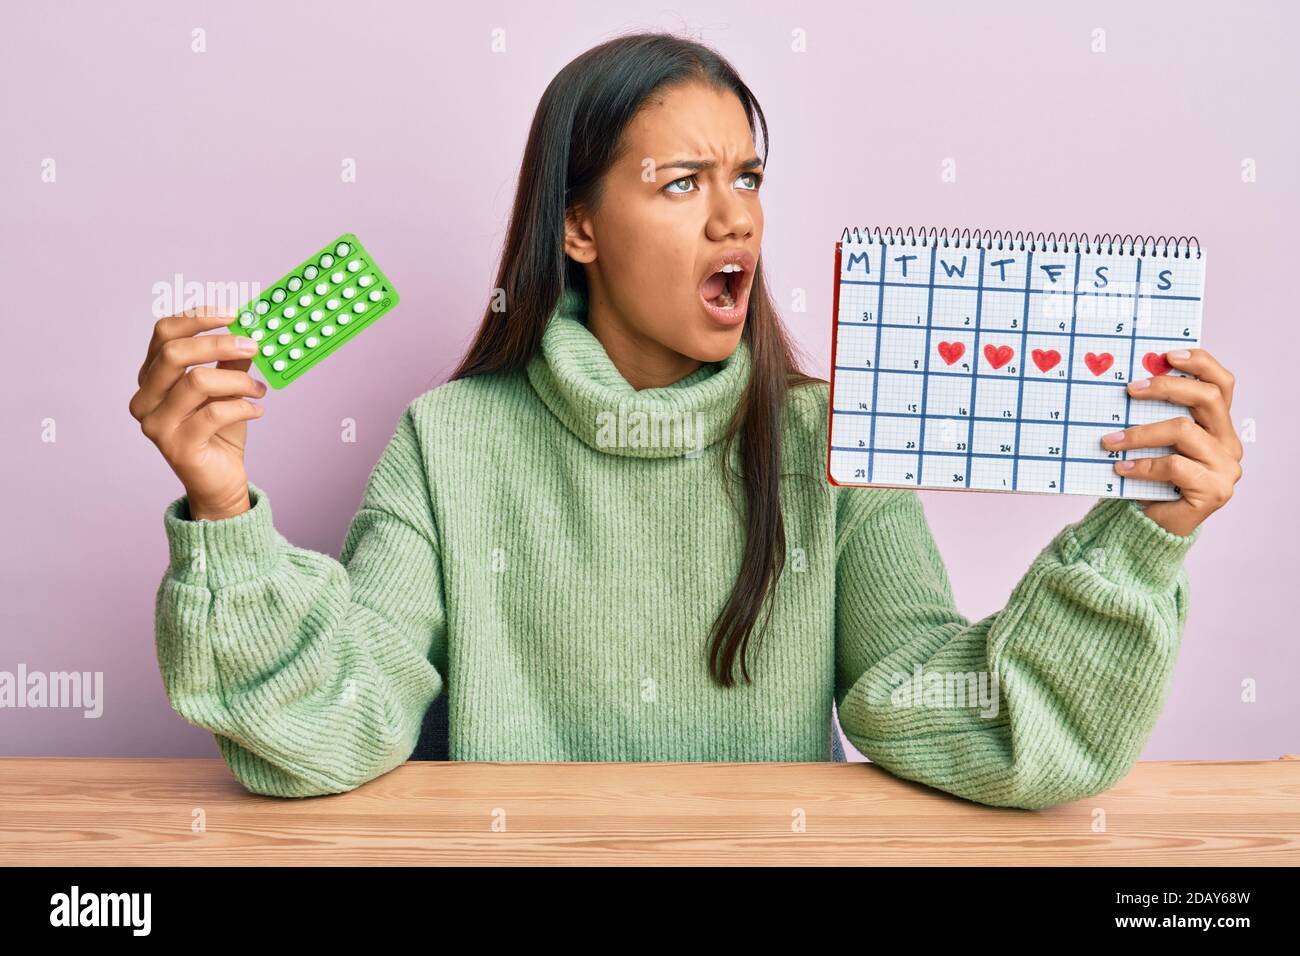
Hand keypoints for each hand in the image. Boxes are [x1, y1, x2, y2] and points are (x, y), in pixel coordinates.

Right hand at [129, 306, 267, 519]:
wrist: (219, 481)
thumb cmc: (220, 432)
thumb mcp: (227, 388)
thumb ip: (230, 360)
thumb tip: (249, 328)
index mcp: (150, 377)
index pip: (164, 333)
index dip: (198, 318)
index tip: (233, 314)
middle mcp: (145, 399)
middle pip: (175, 353)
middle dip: (220, 343)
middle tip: (254, 345)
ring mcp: (156, 424)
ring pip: (196, 382)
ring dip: (238, 380)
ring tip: (259, 388)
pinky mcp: (177, 446)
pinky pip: (213, 413)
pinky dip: (242, 406)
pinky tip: (258, 409)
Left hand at [1100, 348, 1241, 535]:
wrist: (1153, 524)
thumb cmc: (1150, 477)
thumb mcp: (1152, 442)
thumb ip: (1152, 416)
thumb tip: (1127, 384)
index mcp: (1218, 425)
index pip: (1222, 384)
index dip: (1200, 363)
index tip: (1167, 355)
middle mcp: (1228, 443)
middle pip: (1207, 398)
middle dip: (1166, 387)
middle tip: (1130, 389)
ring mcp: (1225, 467)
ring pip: (1183, 431)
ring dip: (1140, 433)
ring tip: (1110, 440)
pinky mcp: (1214, 491)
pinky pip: (1173, 466)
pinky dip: (1141, 464)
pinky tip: (1120, 467)